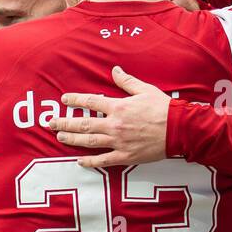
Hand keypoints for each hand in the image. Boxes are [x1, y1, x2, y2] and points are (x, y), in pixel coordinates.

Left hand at [55, 66, 170, 168]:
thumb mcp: (145, 90)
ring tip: (60, 137)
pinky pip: (103, 160)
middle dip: (65, 123)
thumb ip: (127, 82)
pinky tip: (80, 161)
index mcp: (118, 107)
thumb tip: (114, 70)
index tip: (64, 100)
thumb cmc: (164, 108)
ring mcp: (118, 142)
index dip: (75, 100)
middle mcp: (114, 124)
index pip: (90, 102)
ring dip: (72, 139)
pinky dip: (90, 161)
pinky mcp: (125, 156)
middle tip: (51, 123)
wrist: (180, 129)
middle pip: (84, 123)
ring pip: (89, 141)